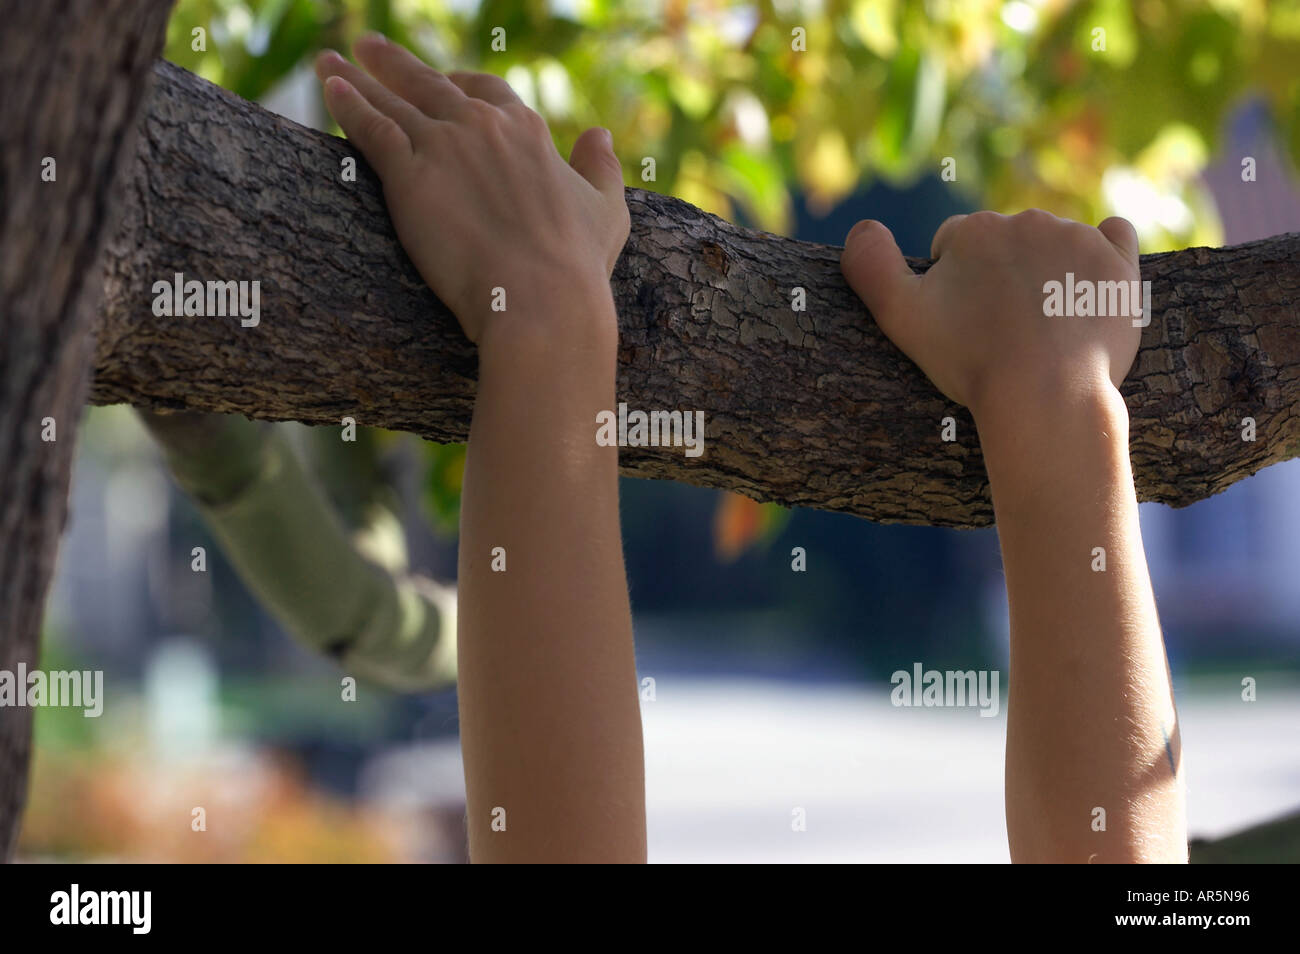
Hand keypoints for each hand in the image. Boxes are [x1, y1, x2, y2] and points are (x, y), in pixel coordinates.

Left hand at [315, 35, 628, 351]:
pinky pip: (370, 127)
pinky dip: (347, 105)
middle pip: (429, 84)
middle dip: (395, 64)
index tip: (444, 81)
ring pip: (391, 101)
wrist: (541, 297)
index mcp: (527, 130)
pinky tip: (329, 89)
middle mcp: (482, 126)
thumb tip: (599, 134)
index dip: (460, 85)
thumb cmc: (578, 264)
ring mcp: (443, 145)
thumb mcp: (607, 209)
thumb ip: (601, 168)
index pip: (486, 91)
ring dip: (357, 78)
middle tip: (369, 48)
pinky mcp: (408, 173)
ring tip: (328, 62)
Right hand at [839, 210, 1141, 424]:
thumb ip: (868, 265)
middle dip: (999, 277)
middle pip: (1005, 244)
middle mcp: (1028, 221)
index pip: (955, 247)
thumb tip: (860, 227)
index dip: (951, 287)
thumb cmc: (970, 361)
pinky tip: (1089, 282)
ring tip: (1039, 329)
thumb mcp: (899, 316)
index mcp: (975, 228)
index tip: (960, 322)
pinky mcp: (1120, 265)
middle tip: (998, 331)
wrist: (1046, 394)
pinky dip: (1104, 251)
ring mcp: (1079, 240)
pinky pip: (1116, 236)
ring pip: (1054, 246)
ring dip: (1045, 274)